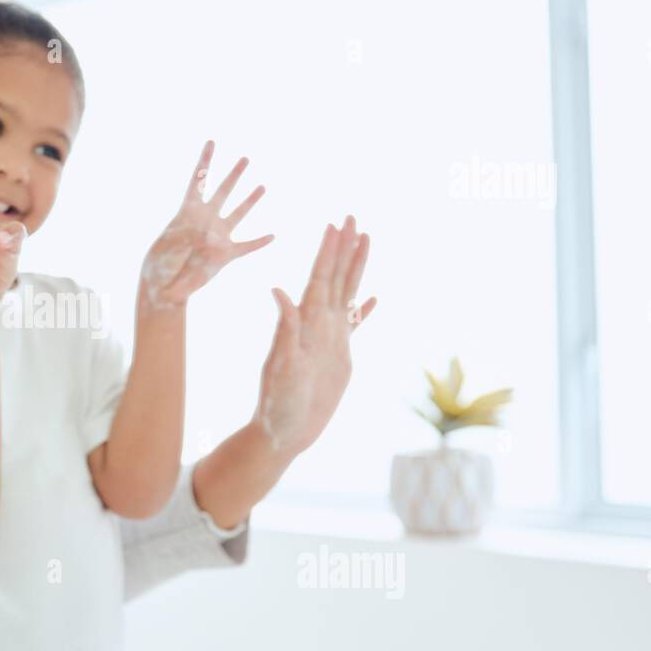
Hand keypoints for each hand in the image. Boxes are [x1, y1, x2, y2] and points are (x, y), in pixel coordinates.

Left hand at [139, 140, 274, 309]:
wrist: (166, 284)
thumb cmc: (161, 267)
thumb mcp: (168, 253)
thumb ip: (185, 245)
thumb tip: (198, 256)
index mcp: (189, 214)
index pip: (198, 181)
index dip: (205, 161)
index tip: (211, 141)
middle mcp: (205, 221)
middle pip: (222, 191)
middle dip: (234, 175)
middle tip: (245, 158)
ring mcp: (216, 236)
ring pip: (237, 214)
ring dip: (250, 200)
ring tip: (262, 186)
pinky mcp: (225, 255)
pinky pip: (246, 247)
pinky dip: (259, 242)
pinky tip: (272, 236)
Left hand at [254, 214, 376, 455]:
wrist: (283, 432)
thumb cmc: (277, 402)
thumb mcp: (281, 365)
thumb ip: (284, 329)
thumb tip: (277, 291)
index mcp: (304, 323)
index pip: (318, 278)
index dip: (328, 252)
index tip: (336, 224)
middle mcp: (316, 324)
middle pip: (334, 277)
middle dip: (344, 248)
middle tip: (353, 218)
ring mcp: (329, 338)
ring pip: (346, 293)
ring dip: (355, 268)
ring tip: (365, 242)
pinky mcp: (339, 356)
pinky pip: (355, 326)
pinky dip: (365, 310)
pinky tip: (374, 298)